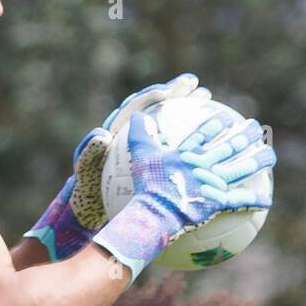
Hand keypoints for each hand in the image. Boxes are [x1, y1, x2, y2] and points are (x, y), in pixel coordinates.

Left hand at [24, 73, 207, 260]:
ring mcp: (153, 158)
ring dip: (201, 127)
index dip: (154, 95)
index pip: (139, 106)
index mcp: (121, 134)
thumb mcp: (87, 172)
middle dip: (183, 97)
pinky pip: (184, 165)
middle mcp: (138, 142)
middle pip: (164, 112)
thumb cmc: (88, 193)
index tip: (171, 89)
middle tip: (200, 90)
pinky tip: (217, 163)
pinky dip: (203, 163)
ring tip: (218, 118)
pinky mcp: (162, 174)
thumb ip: (90, 152)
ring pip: (179, 136)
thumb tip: (101, 135)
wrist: (92, 216)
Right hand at [93, 108, 275, 279]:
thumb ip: (140, 134)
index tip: (226, 119)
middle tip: (256, 128)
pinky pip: (240, 201)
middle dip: (245, 135)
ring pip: (242, 168)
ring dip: (258, 161)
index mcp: (188, 155)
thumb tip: (138, 116)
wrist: (158, 210)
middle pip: (230, 147)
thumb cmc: (147, 185)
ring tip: (270, 155)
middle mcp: (205, 165)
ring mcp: (214, 183)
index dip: (216, 126)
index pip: (204, 135)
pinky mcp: (218, 201)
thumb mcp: (141, 156)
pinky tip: (267, 200)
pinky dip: (254, 200)